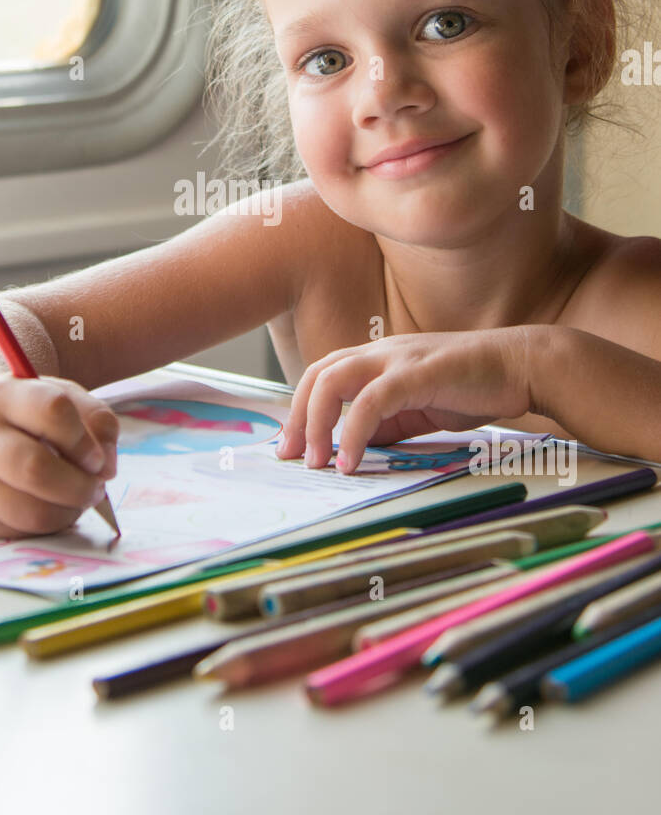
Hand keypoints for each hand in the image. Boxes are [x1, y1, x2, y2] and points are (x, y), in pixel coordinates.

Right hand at [0, 375, 118, 536]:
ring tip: (75, 499)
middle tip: (95, 487)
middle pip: (36, 469)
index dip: (85, 439)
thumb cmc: (22, 416)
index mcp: (3, 397)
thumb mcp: (59, 398)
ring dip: (69, 511)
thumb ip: (95, 419)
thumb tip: (106, 467)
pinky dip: (48, 525)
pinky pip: (21, 533)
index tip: (97, 457)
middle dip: (80, 486)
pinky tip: (48, 507)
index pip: (53, 410)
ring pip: (32, 512)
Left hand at [276, 327, 537, 473]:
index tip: (293, 445)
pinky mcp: (418, 373)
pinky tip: (350, 461)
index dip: (302, 409)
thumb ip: (388, 422)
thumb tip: (357, 446)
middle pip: (318, 375)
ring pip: (334, 381)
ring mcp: (398, 358)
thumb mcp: (420, 407)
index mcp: (379, 357)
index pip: (323, 375)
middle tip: (292, 457)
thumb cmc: (474, 385)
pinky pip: (371, 402)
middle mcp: (381, 351)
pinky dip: (352, 432)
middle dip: (298, 418)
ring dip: (317, 424)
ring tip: (317, 463)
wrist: (522, 365)